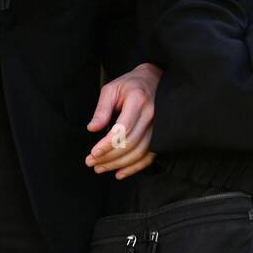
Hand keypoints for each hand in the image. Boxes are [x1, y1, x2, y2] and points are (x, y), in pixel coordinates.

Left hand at [85, 62, 160, 178]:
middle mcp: (151, 115)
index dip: (107, 144)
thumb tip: (92, 129)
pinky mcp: (160, 136)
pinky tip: (119, 173)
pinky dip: (134, 168)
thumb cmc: (130, 84)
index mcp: (138, 100)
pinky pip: (149, 156)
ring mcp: (158, 127)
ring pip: (139, 153)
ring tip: (100, 168)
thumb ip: (102, 109)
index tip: (93, 153)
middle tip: (91, 162)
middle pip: (130, 143)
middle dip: (109, 157)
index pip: (123, 129)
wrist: (153, 80)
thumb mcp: (111, 89)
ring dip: (118, 164)